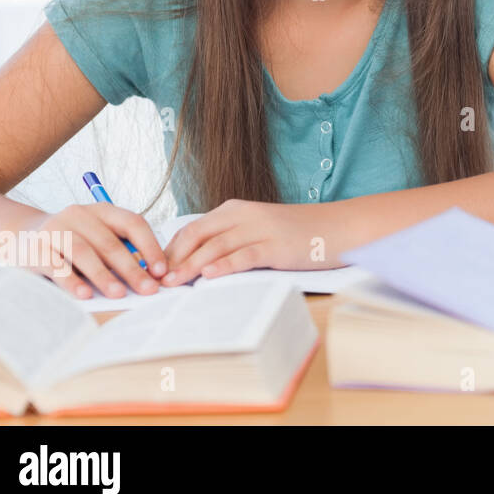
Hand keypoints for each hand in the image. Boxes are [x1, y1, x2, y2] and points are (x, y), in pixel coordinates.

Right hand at [22, 203, 165, 299]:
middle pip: (110, 242)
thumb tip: (149, 276)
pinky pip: (57, 266)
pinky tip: (85, 295)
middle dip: (132, 269)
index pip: (133, 223)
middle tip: (148, 289)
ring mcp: (55, 230)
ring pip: (84, 253)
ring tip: (119, 294)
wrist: (22, 236)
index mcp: (101, 210)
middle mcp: (79, 214)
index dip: (150, 247)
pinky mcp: (35, 248)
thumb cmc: (72, 242)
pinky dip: (72, 281)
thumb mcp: (96, 236)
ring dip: (104, 276)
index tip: (161, 271)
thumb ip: (119, 249)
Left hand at [162, 199, 342, 284]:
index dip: (170, 250)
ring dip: (191, 265)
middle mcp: (245, 215)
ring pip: (216, 246)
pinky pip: (245, 255)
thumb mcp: (259, 230)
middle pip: (197, 235)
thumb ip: (231, 241)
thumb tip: (196, 266)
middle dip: (173, 258)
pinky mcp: (277, 246)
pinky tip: (209, 277)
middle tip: (157, 281)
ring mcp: (261, 229)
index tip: (155, 272)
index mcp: (236, 210)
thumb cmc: (298, 234)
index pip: (192, 229)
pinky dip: (224, 266)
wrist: (338, 227)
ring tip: (174, 283)